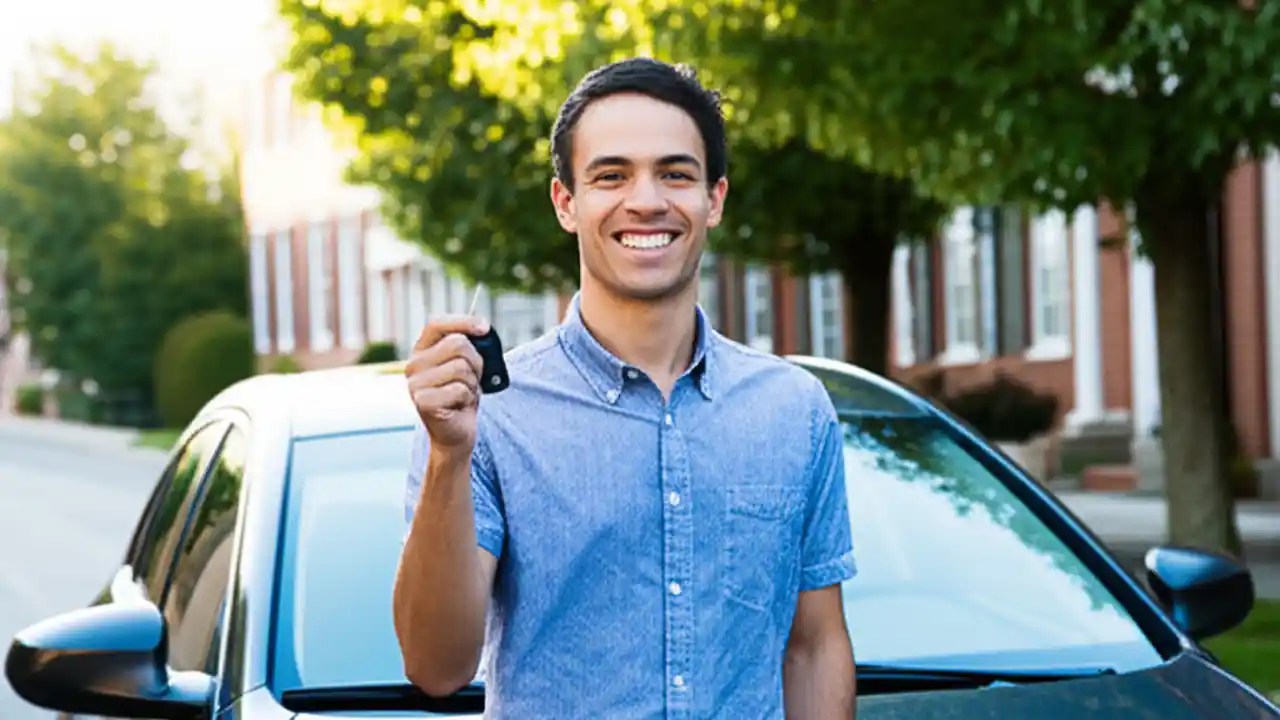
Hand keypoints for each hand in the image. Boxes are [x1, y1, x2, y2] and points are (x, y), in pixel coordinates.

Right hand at [405, 315, 488, 451]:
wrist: (457, 433)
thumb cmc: (462, 397)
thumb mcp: (467, 366)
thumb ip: (469, 346)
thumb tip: (483, 330)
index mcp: (421, 351)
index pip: (437, 323)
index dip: (462, 322)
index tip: (484, 328)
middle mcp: (413, 365)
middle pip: (458, 344)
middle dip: (475, 362)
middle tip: (471, 379)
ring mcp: (415, 384)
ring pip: (461, 367)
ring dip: (472, 383)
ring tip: (464, 393)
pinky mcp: (423, 402)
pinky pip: (460, 389)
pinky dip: (467, 398)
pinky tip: (459, 406)